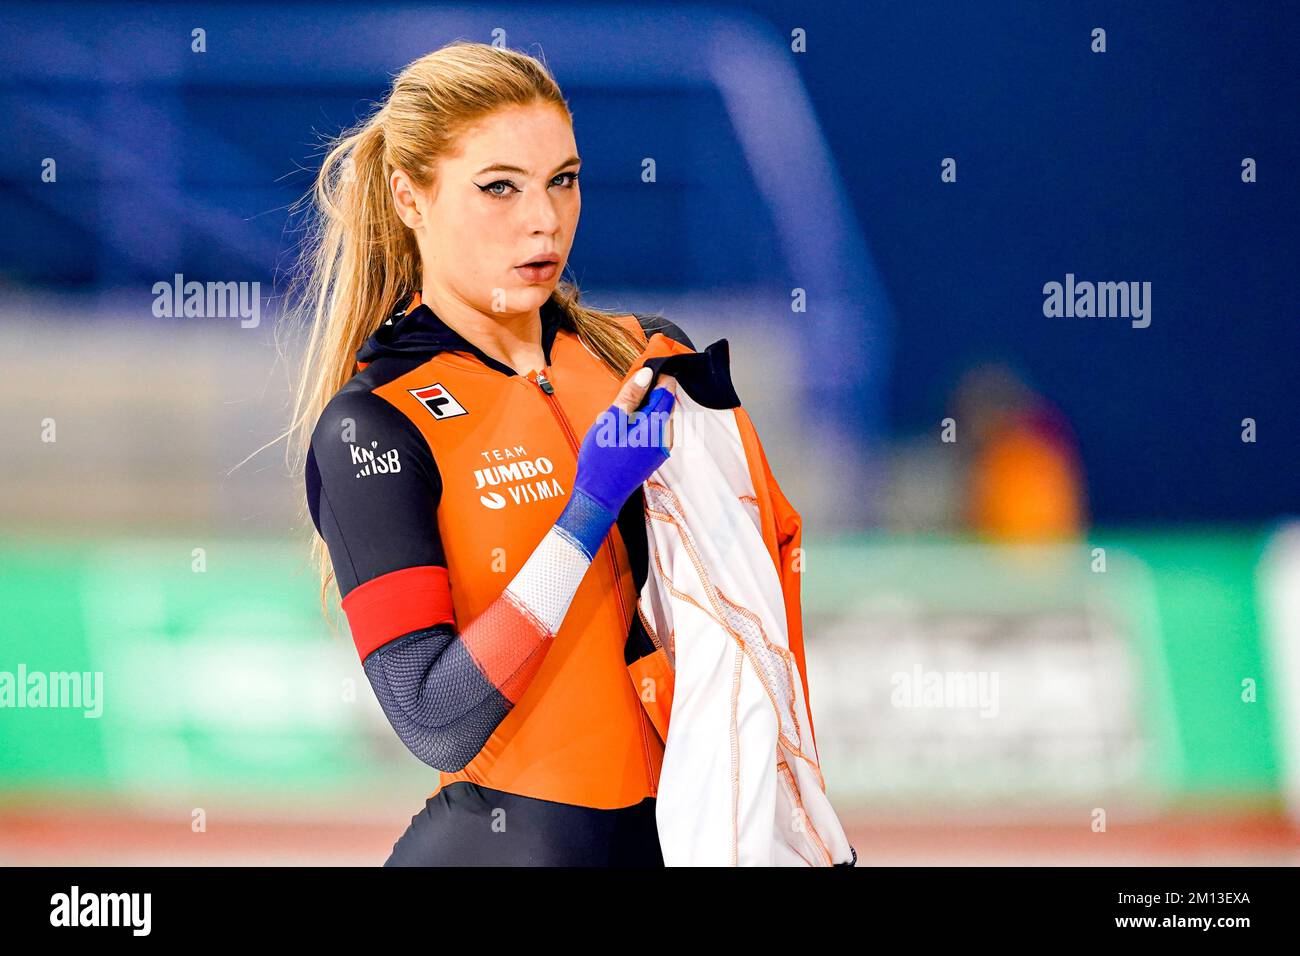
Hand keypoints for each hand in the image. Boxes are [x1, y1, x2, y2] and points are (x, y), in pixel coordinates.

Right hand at [572, 366, 678, 513]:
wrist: (598, 497)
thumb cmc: (600, 462)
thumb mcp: (610, 423)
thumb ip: (629, 397)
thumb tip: (646, 374)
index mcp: (655, 428)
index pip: (667, 394)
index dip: (658, 378)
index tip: (645, 371)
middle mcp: (663, 439)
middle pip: (664, 406)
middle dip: (646, 396)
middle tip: (623, 396)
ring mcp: (660, 450)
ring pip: (657, 418)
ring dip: (640, 411)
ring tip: (616, 417)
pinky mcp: (654, 457)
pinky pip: (653, 432)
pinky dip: (639, 425)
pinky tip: (620, 430)